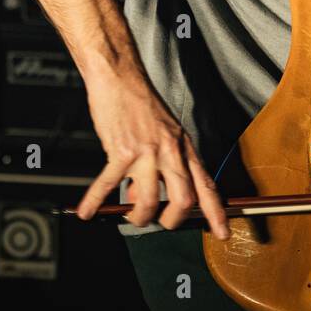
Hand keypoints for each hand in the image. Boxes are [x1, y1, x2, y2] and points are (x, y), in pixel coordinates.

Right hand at [74, 71, 230, 239]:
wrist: (120, 77)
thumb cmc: (140, 103)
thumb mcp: (162, 132)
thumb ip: (160, 164)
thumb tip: (140, 194)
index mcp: (184, 147)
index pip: (206, 185)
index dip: (216, 213)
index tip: (223, 233)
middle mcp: (170, 151)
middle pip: (183, 199)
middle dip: (172, 220)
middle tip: (160, 222)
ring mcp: (146, 151)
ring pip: (149, 200)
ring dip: (139, 215)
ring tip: (129, 214)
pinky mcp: (120, 150)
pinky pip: (108, 185)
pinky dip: (96, 201)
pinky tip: (87, 211)